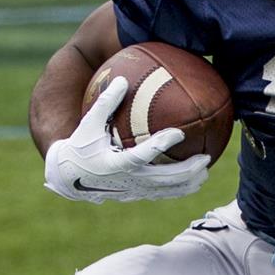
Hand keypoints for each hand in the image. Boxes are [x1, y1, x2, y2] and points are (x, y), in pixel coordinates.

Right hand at [42, 74, 212, 203]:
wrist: (68, 177)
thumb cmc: (80, 146)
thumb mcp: (88, 123)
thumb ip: (105, 103)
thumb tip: (122, 79)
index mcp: (114, 164)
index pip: (141, 155)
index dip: (161, 145)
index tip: (179, 133)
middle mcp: (126, 181)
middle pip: (163, 179)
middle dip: (187, 170)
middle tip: (206, 157)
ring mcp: (132, 191)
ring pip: (166, 191)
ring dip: (187, 183)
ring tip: (205, 172)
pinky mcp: (135, 195)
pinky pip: (161, 193)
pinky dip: (178, 189)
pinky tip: (192, 181)